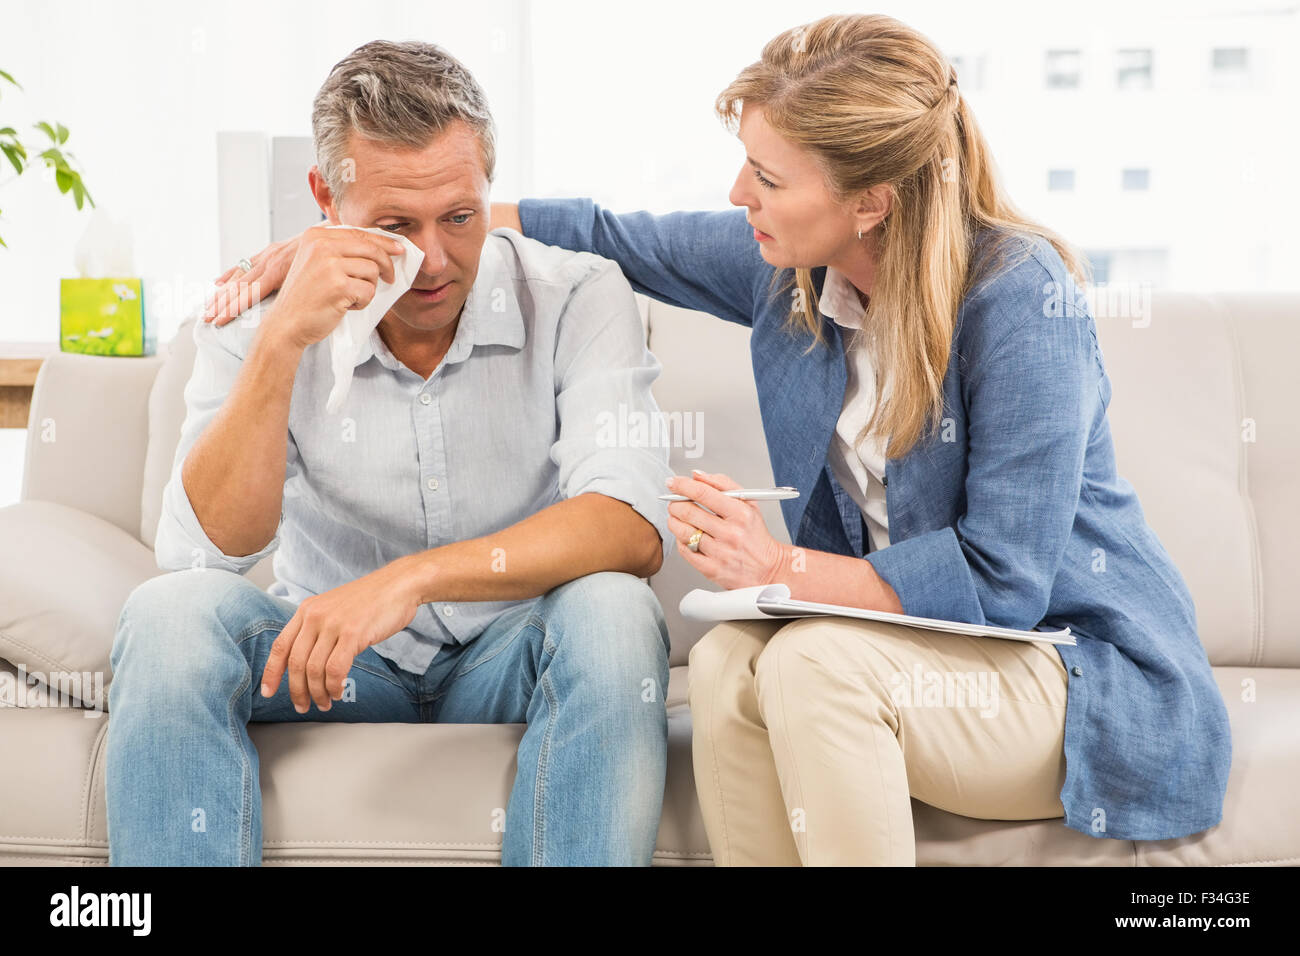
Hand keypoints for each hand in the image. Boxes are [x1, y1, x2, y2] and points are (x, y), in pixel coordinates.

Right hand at [204, 226, 403, 346]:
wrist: (286, 324)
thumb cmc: (306, 297)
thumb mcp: (317, 263)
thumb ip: (340, 250)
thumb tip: (380, 245)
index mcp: (315, 236)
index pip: (359, 233)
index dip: (383, 241)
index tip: (399, 249)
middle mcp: (321, 245)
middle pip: (371, 249)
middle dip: (386, 266)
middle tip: (390, 279)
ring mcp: (329, 264)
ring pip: (372, 271)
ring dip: (367, 288)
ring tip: (349, 297)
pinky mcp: (339, 285)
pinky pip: (368, 291)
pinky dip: (362, 302)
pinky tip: (344, 306)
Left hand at [260, 558, 423, 712]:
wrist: (399, 584)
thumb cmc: (371, 600)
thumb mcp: (334, 608)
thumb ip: (318, 628)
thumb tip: (308, 661)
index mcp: (307, 610)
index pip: (280, 646)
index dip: (271, 673)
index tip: (268, 692)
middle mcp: (315, 616)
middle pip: (296, 663)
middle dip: (297, 691)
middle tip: (304, 706)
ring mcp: (334, 624)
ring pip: (315, 669)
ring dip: (318, 693)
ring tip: (326, 702)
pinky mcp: (353, 633)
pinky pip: (335, 669)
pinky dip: (334, 686)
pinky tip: (338, 691)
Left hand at [666, 470, 789, 589]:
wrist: (768, 568)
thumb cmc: (755, 535)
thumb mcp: (748, 503)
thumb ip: (723, 484)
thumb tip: (697, 475)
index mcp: (740, 514)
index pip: (703, 493)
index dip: (682, 485)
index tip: (673, 483)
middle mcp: (730, 533)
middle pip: (689, 512)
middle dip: (675, 504)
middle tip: (674, 502)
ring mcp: (720, 553)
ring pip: (683, 532)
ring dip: (674, 521)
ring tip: (677, 518)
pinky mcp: (712, 569)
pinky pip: (685, 551)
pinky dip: (680, 540)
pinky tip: (685, 536)